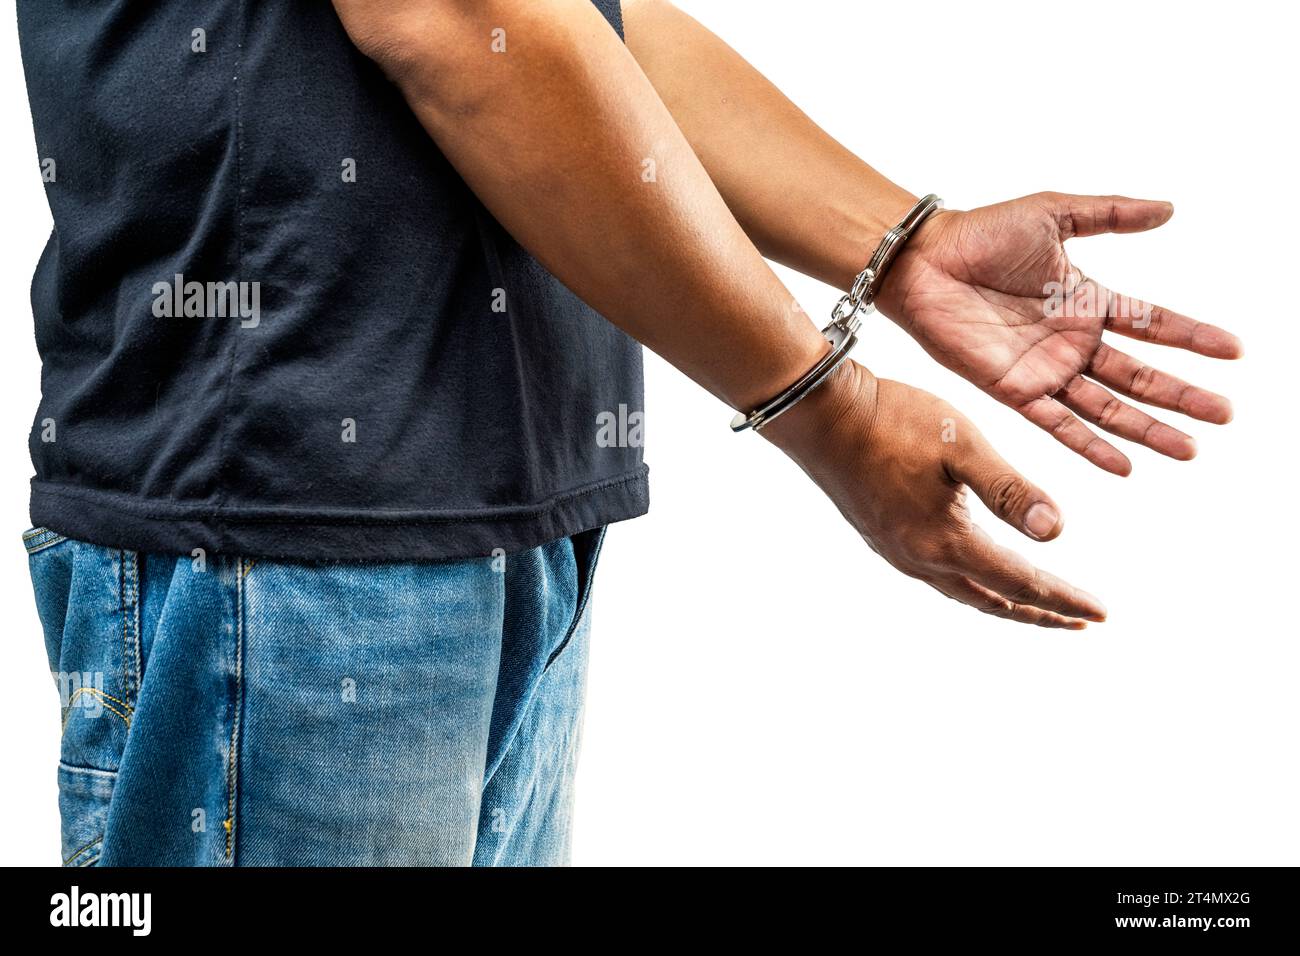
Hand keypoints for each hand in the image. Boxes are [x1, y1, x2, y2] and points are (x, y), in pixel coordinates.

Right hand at [763, 361, 1106, 627]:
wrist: (821, 416)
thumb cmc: (893, 421)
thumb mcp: (962, 446)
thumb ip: (1010, 490)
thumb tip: (1059, 533)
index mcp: (946, 542)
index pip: (1022, 583)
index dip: (1064, 600)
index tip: (1101, 614)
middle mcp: (920, 559)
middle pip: (995, 600)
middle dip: (1040, 614)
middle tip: (1078, 623)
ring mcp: (898, 552)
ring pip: (964, 593)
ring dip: (1005, 603)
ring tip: (1034, 608)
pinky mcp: (883, 537)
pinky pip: (939, 579)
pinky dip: (973, 587)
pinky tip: (975, 573)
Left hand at [875, 193, 1241, 474]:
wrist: (924, 260)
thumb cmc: (981, 233)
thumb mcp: (1055, 214)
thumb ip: (1110, 214)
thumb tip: (1170, 208)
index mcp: (1087, 301)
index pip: (1152, 324)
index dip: (1192, 338)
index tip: (1235, 351)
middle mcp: (1071, 341)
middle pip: (1139, 376)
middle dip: (1182, 396)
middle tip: (1226, 414)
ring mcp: (1044, 369)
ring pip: (1108, 407)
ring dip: (1149, 428)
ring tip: (1190, 449)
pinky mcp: (1013, 389)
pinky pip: (1058, 423)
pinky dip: (1090, 445)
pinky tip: (1125, 465)